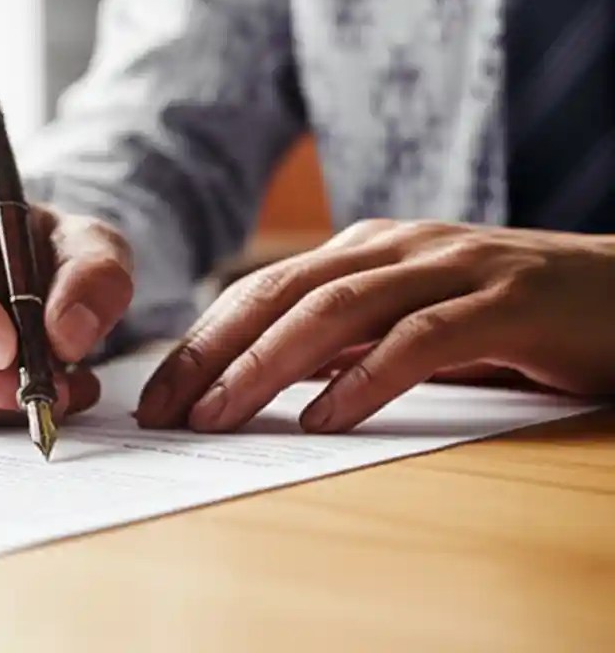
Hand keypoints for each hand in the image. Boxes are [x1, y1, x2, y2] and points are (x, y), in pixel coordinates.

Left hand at [135, 220, 614, 432]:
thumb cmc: (510, 314)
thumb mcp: (411, 320)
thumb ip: (347, 340)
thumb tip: (265, 378)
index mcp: (366, 250)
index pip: (261, 292)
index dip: (201, 342)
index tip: (157, 397)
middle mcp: (397, 247)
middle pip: (281, 295)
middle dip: (213, 353)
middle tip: (166, 410)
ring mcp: (451, 268)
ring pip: (337, 310)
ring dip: (268, 366)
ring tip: (221, 416)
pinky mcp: (506, 303)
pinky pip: (420, 339)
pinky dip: (365, 380)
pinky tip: (324, 420)